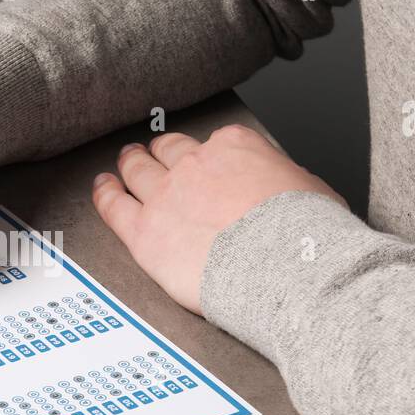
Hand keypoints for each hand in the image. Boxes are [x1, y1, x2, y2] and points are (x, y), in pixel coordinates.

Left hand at [91, 125, 345, 313]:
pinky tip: (102, 188)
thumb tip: (289, 191)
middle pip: (169, 151)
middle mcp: (196, 163)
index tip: (207, 165)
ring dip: (130, 164)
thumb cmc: (305, 237)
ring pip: (138, 170)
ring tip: (125, 163)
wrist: (284, 270)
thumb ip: (287, 184)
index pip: (214, 144)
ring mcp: (166, 195)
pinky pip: (113, 205)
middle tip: (153, 154)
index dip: (208, 157)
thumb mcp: (312, 192)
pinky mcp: (145, 231)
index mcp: (236, 147)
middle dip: (161, 152)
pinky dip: (104, 193)